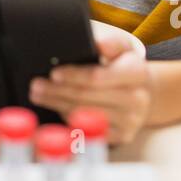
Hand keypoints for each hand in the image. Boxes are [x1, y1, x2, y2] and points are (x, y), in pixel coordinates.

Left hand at [29, 26, 151, 143]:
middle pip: (87, 97)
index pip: (97, 77)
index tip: (53, 73)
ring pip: (84, 114)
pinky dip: (68, 118)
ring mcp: (130, 121)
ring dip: (57, 104)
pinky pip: (88, 130)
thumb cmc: (125, 67)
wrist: (144, 93)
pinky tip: (56, 108)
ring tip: (39, 95)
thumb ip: (111, 43)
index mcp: (137, 73)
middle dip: (57, 91)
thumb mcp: (123, 48)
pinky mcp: (121, 136)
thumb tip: (98, 45)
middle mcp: (137, 99)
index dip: (73, 76)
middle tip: (36, 85)